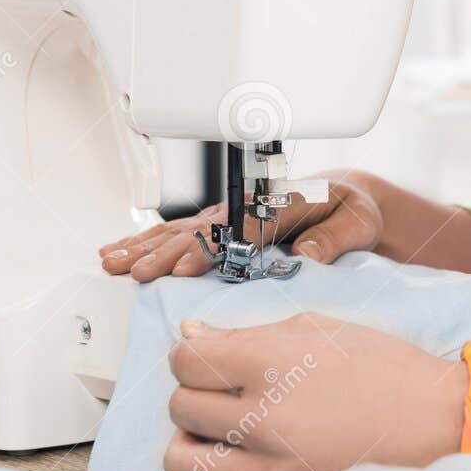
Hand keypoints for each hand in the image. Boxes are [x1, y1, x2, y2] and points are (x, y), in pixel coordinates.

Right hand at [97, 169, 387, 280]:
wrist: (343, 197)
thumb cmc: (350, 213)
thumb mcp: (358, 224)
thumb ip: (335, 238)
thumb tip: (307, 254)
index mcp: (278, 206)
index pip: (237, 231)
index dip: (209, 250)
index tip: (185, 269)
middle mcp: (244, 208)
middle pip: (199, 232)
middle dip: (165, 253)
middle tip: (138, 273)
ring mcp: (226, 215)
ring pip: (179, 231)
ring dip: (145, 246)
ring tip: (112, 261)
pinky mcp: (216, 224)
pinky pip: (176, 232)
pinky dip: (146, 241)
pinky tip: (119, 250)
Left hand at [164, 313, 464, 470]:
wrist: (429, 418)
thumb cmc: (378, 365)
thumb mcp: (314, 328)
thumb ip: (246, 333)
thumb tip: (190, 334)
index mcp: (269, 362)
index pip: (186, 359)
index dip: (189, 354)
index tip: (205, 355)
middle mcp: (262, 414)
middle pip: (181, 405)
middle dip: (194, 392)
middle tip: (221, 389)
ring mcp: (269, 462)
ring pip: (181, 459)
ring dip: (191, 439)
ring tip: (218, 428)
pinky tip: (238, 454)